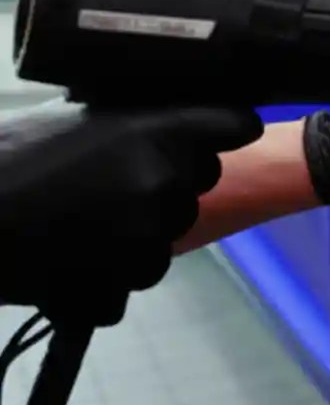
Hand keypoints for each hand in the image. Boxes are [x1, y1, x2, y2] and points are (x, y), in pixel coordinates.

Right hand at [0, 101, 262, 326]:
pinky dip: (96, 284)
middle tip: (102, 189)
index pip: (234, 124)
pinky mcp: (120, 284)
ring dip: (127, 242)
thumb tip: (173, 124)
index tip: (231, 132)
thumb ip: (134, 123)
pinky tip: (58, 263)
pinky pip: (123, 287)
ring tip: (71, 228)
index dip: (228, 130)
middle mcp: (163, 181)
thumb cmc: (8, 157)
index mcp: (157, 130)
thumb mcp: (75, 117)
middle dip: (160, 191)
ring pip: (160, 243)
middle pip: (194, 188)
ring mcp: (145, 236)